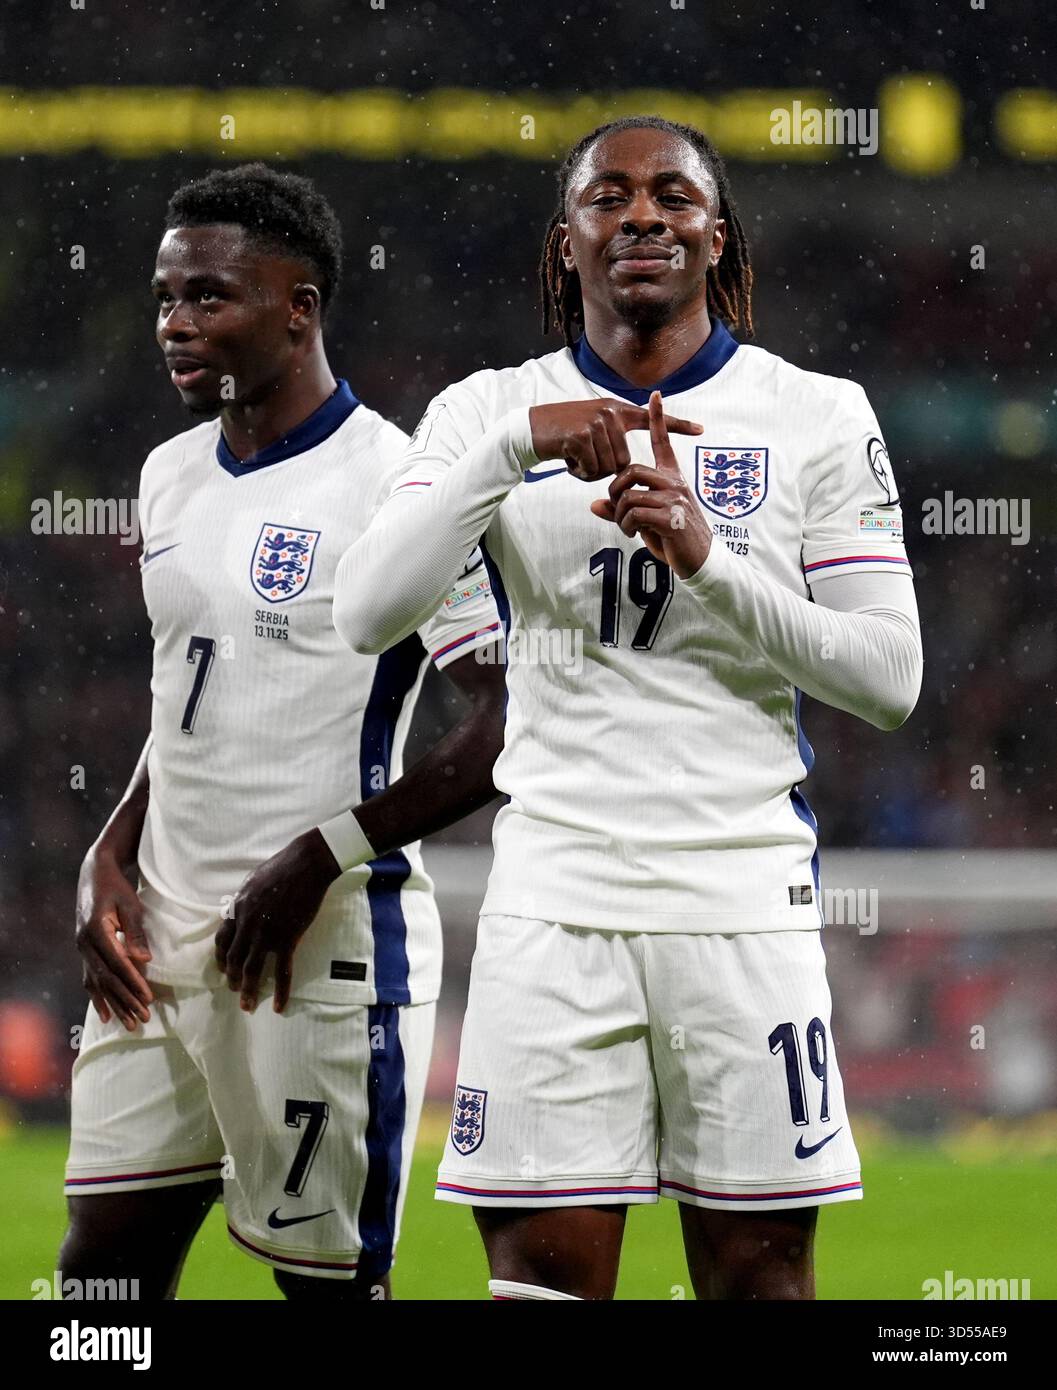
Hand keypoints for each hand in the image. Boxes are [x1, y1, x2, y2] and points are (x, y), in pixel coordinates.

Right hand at [75, 849, 152, 1029]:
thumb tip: (143, 960)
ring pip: (97, 983)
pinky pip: (89, 979)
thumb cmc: (117, 887)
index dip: (133, 983)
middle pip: (107, 979)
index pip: (117, 964)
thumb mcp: (130, 904)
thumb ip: (136, 932)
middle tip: (143, 1019)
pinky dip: (98, 998)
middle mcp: (84, 944)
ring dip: (114, 1005)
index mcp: (96, 931)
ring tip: (129, 1024)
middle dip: (126, 1001)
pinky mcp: (84, 951)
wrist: (94, 874)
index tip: (148, 999)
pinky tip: (106, 1015)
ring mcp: (81, 949)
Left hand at [215, 829, 339, 1013]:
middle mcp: (247, 925)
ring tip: (248, 1006)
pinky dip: (281, 992)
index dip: (220, 959)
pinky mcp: (288, 939)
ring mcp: (267, 934)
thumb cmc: (280, 867)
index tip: (223, 969)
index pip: (221, 942)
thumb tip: (239, 910)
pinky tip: (279, 1006)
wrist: (305, 865)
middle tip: (235, 991)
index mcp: (237, 910)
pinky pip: (283, 972)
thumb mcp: (251, 882)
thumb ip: (243, 901)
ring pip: (252, 970)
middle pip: (233, 960)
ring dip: (248, 991)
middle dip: (232, 980)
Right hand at [528, 396, 702, 481]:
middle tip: (584, 459)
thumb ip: (611, 437)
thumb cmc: (562, 433)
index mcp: (616, 410)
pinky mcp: (581, 436)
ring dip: (590, 472)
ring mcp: (595, 423)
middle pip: (624, 462)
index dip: (677, 425)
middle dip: (605, 470)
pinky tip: (567, 459)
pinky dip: (578, 472)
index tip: (701, 430)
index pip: (651, 419)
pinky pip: (591, 470)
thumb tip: (625, 465)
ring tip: (575, 457)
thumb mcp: (591, 426)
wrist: (531, 429)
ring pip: (608, 469)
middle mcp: (609, 412)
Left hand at [591, 390, 712, 578]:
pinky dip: (626, 526)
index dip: (658, 418)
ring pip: (629, 495)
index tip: (655, 395)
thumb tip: (595, 505)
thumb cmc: (674, 540)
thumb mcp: (647, 522)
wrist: (700, 560)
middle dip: (614, 490)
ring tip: (628, 528)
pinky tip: (634, 534)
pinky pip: (635, 514)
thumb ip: (623, 510)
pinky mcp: (672, 518)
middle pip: (631, 470)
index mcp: (672, 479)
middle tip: (616, 509)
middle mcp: (675, 484)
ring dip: (620, 516)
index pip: (664, 443)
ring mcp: (675, 499)